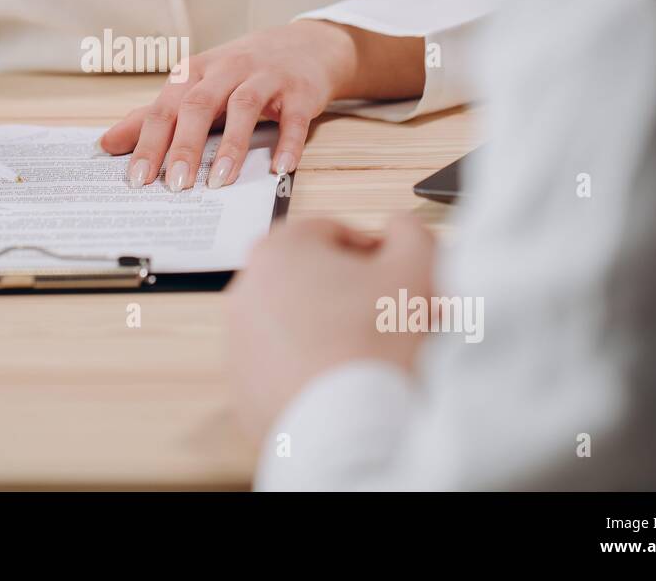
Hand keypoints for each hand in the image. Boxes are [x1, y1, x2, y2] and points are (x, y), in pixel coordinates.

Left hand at [98, 21, 360, 191]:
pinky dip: (287, 143)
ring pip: (242, 107)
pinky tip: (279, 168)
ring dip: (231, 146)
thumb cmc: (238, 73)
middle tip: (174, 184)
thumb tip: (106, 144)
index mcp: (194, 72)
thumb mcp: (193, 87)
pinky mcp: (298, 92)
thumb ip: (153, 116)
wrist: (303, 46)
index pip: (164, 108)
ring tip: (220, 181)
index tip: (137, 178)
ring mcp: (264, 79)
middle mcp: (226, 70)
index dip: (149, 142)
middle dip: (184, 146)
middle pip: (198, 105)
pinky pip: (292, 118)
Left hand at [226, 216, 436, 443]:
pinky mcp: (242, 387)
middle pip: (308, 277)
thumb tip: (397, 227)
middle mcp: (246, 291)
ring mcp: (238, 341)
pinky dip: (309, 368)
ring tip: (365, 352)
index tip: (391, 275)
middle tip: (383, 315)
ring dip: (327, 329)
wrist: (352, 428)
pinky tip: (343, 380)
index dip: (370, 251)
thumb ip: (408, 232)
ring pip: (293, 322)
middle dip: (346, 291)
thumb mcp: (417, 267)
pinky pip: (282, 366)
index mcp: (278, 251)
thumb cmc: (379, 343)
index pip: (331, 233)